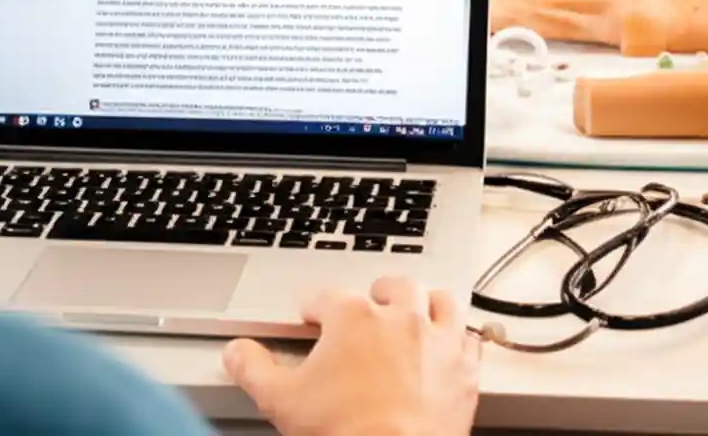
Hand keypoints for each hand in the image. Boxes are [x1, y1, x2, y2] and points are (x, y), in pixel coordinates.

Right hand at [223, 277, 480, 435]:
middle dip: (378, 292)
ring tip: (416, 310)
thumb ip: (252, 368)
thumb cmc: (342, 431)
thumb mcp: (280, 400)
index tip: (311, 318)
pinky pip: (470, 339)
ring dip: (426, 302)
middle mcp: (400, 319)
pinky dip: (459, 338)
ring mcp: (437, 342)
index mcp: (353, 317)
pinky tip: (452, 345)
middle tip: (369, 303)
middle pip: (393, 286)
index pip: (328, 296)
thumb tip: (237, 352)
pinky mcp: (464, 370)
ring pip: (439, 301)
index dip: (314, 307)